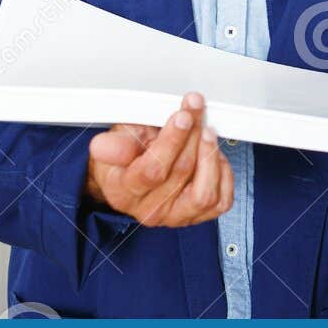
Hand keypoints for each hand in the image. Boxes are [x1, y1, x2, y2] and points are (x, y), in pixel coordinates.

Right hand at [86, 92, 233, 227]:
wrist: (131, 178)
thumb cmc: (126, 156)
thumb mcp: (115, 142)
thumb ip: (115, 143)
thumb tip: (103, 147)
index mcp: (124, 191)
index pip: (152, 169)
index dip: (172, 140)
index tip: (183, 116)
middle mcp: (149, 210)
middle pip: (181, 172)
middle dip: (193, 134)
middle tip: (196, 111)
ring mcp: (175, 216)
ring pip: (204, 193)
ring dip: (210, 156)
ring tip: (207, 132)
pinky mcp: (197, 216)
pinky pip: (221, 201)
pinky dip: (223, 175)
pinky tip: (214, 156)